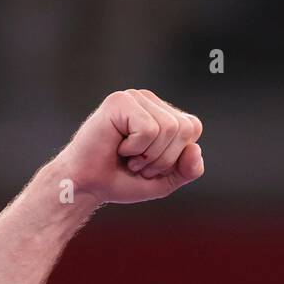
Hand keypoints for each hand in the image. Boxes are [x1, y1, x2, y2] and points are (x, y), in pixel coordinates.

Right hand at [53, 89, 203, 204]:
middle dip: (164, 157)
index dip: (177, 155)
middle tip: (138, 163)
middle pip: (184, 128)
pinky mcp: (119, 101)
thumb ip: (188, 169)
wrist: (88, 185)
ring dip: (149, 155)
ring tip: (129, 157)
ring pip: (168, 128)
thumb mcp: (165, 180)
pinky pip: (148, 129)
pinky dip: (136, 148)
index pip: (193, 127)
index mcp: (163, 113)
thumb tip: (195, 149)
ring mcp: (134, 97)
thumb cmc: (123, 180)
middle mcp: (150, 101)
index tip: (152, 164)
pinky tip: (119, 147)